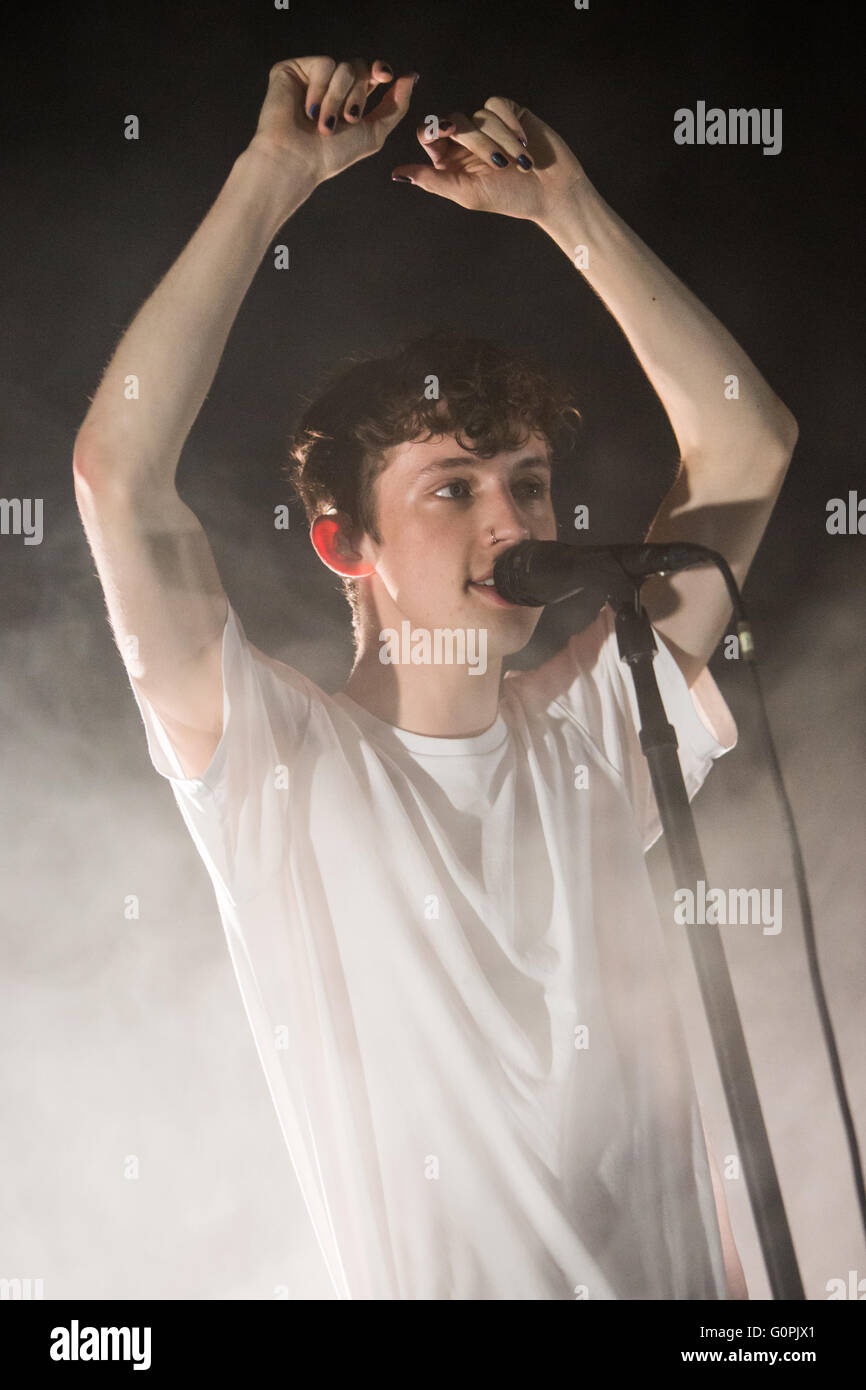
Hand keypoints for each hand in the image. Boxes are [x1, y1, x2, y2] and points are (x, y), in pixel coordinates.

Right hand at [248, 56, 416, 187]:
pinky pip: (323, 64)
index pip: (370, 72)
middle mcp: (331, 85)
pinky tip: (308, 111)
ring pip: (343, 67)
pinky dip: (320, 90)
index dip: (380, 69)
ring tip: (325, 123)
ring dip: (339, 99)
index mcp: (349, 98)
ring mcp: (311, 76)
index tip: (384, 76)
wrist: (298, 160)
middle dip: (358, 96)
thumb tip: (412, 76)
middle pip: (359, 68)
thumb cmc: (332, 154)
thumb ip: (396, 106)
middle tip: (346, 121)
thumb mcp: (374, 133)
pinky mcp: (292, 70)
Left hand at [390, 98, 585, 223]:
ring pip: (480, 114)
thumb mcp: (467, 193)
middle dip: (478, 142)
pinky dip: (510, 123)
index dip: (433, 128)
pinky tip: (525, 143)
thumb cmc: (509, 198)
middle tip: (499, 164)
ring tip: (521, 162)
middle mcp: (465, 140)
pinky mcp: (509, 113)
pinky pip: (498, 105)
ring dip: (500, 139)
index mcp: (449, 161)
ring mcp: (487, 125)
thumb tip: (397, 172)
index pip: (428, 133)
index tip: (447, 131)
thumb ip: (433, 181)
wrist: (552, 191)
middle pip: (454, 122)